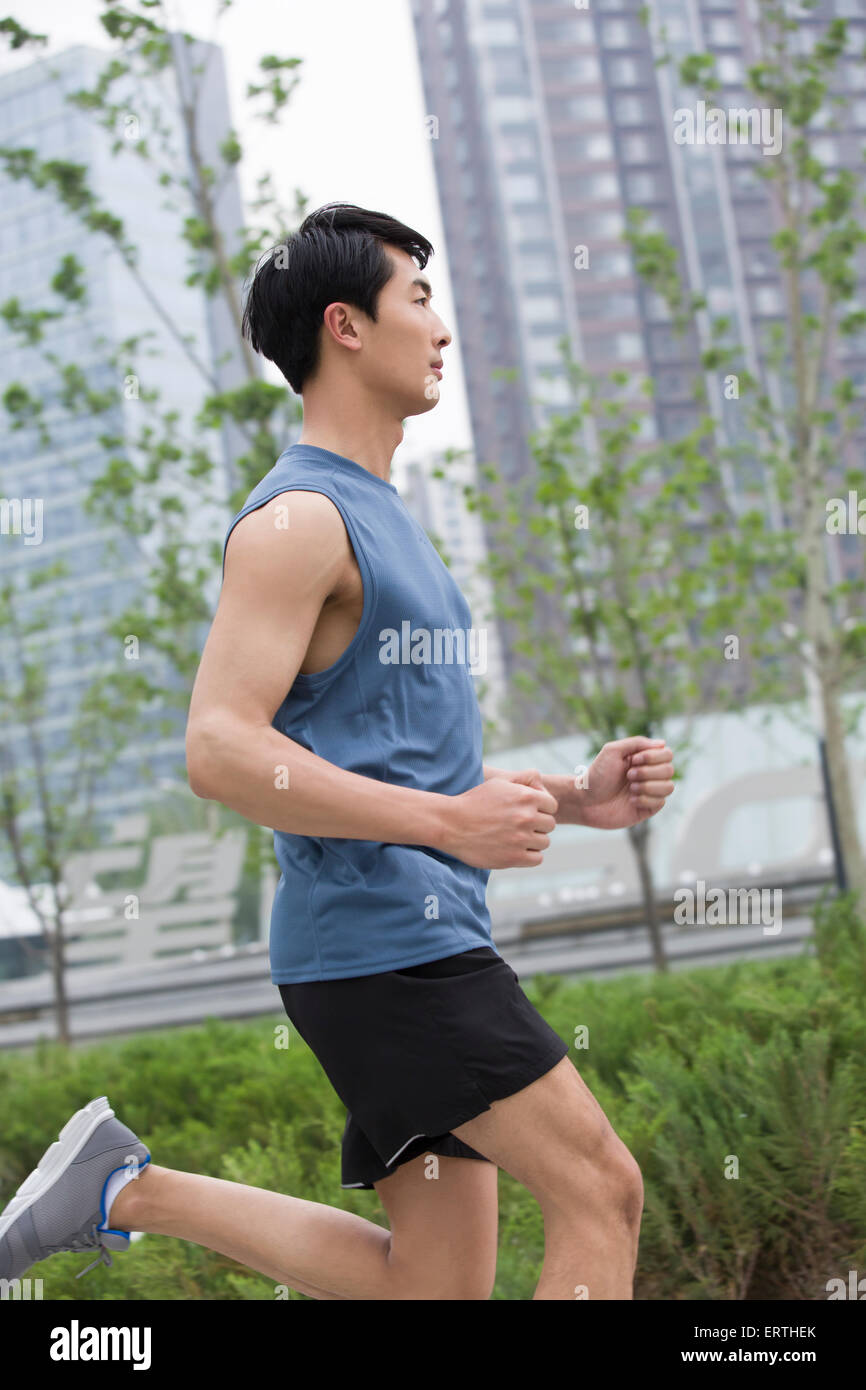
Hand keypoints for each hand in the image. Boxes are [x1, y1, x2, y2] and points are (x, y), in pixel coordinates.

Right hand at [441, 769, 557, 869]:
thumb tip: (541, 780)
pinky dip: (530, 855)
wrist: (451, 824)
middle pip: (550, 824)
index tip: (529, 812)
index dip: (542, 808)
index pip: (552, 805)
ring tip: (516, 837)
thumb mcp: (498, 782)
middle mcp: (526, 817)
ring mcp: (521, 838)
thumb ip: (523, 778)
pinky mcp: (514, 858)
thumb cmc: (475, 801)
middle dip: (538, 824)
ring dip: (534, 841)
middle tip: (520, 825)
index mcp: (526, 797)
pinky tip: (516, 849)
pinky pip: (537, 859)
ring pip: (545, 842)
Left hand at [580, 737, 674, 829]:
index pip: (667, 754)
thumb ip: (637, 743)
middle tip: (628, 775)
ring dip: (648, 786)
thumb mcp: (613, 751)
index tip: (633, 760)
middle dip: (648, 772)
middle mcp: (649, 775)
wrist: (585, 800)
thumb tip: (662, 743)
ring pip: (669, 787)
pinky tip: (630, 800)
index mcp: (643, 759)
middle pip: (669, 770)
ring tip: (630, 789)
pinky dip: (645, 799)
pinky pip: (660, 803)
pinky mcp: (647, 809)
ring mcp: (649, 792)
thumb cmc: (596, 774)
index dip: (653, 757)